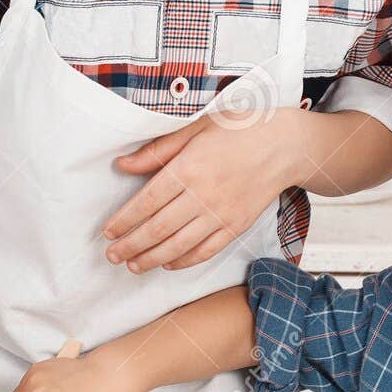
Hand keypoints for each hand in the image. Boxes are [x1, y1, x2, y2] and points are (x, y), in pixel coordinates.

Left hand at [103, 112, 298, 272]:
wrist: (284, 145)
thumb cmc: (237, 129)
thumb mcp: (195, 127)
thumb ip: (157, 150)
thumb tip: (122, 164)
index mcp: (189, 168)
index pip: (147, 201)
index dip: (124, 220)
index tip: (107, 232)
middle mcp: (204, 195)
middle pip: (158, 229)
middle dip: (131, 245)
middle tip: (111, 256)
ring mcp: (221, 214)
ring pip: (179, 245)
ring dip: (151, 259)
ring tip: (132, 265)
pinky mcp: (237, 226)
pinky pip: (205, 251)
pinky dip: (184, 261)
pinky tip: (167, 263)